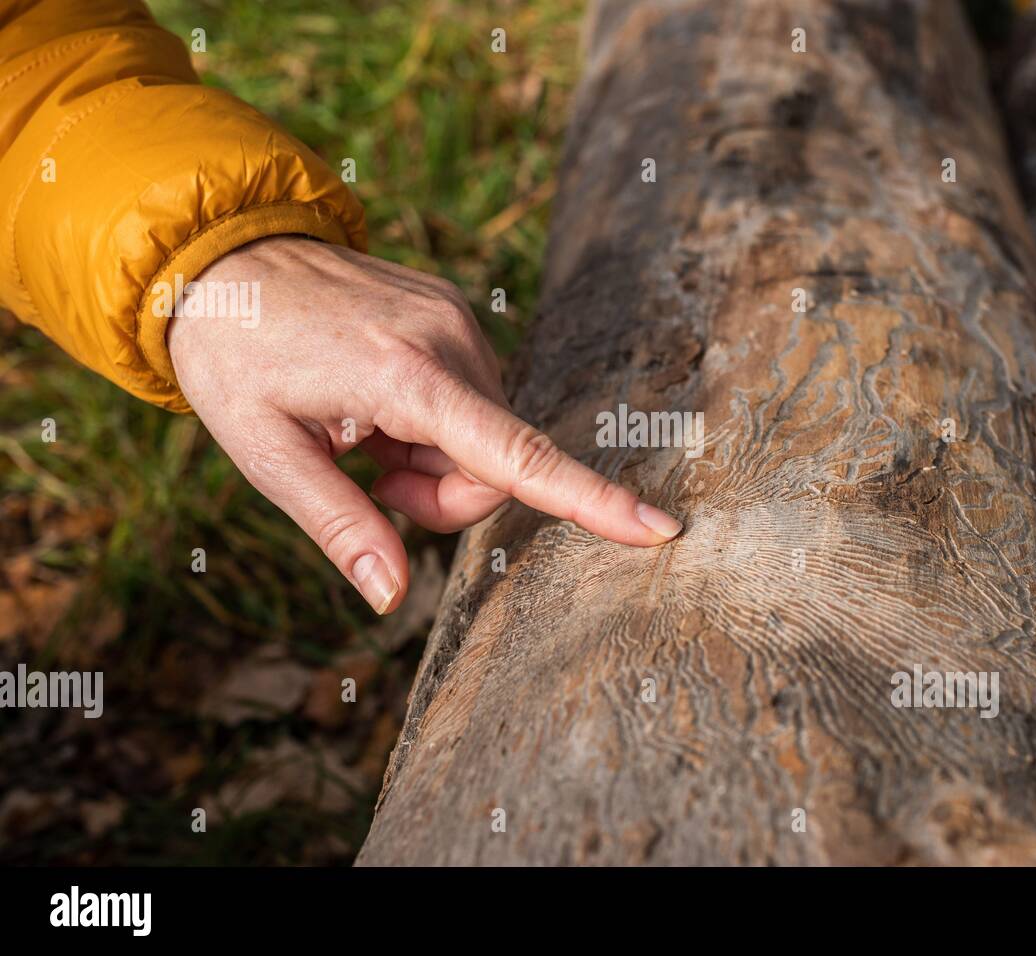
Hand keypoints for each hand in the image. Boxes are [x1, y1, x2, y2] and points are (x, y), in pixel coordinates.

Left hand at [168, 236, 681, 613]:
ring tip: (364, 434)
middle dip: (445, 496)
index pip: (515, 455)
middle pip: (498, 465)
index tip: (657, 528)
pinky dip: (436, 423)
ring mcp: (456, 320)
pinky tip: (378, 404)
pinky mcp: (452, 313)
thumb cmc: (233, 355)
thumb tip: (392, 598)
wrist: (221, 255)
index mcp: (404, 375)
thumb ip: (340, 525)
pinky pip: (474, 399)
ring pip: (488, 436)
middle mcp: (449, 339)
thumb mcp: (266, 452)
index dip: (588, 500)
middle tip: (372, 479)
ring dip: (437, 459)